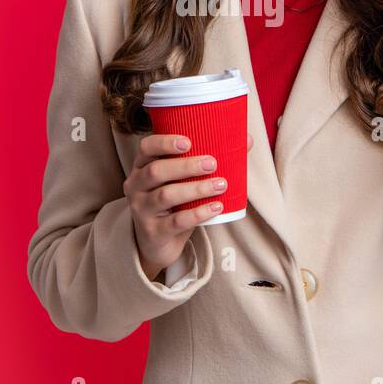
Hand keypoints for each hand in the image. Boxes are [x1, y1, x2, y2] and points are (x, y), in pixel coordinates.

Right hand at [128, 132, 253, 281]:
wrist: (157, 244)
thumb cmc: (173, 204)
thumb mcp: (182, 181)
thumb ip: (207, 160)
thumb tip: (246, 140)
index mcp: (142, 167)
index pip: (146, 147)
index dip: (165, 142)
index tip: (188, 141)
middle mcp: (136, 186)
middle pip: (156, 171)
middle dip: (186, 165)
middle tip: (212, 164)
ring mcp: (142, 210)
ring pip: (166, 195)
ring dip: (196, 188)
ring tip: (220, 185)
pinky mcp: (153, 232)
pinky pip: (176, 221)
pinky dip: (198, 213)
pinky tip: (217, 207)